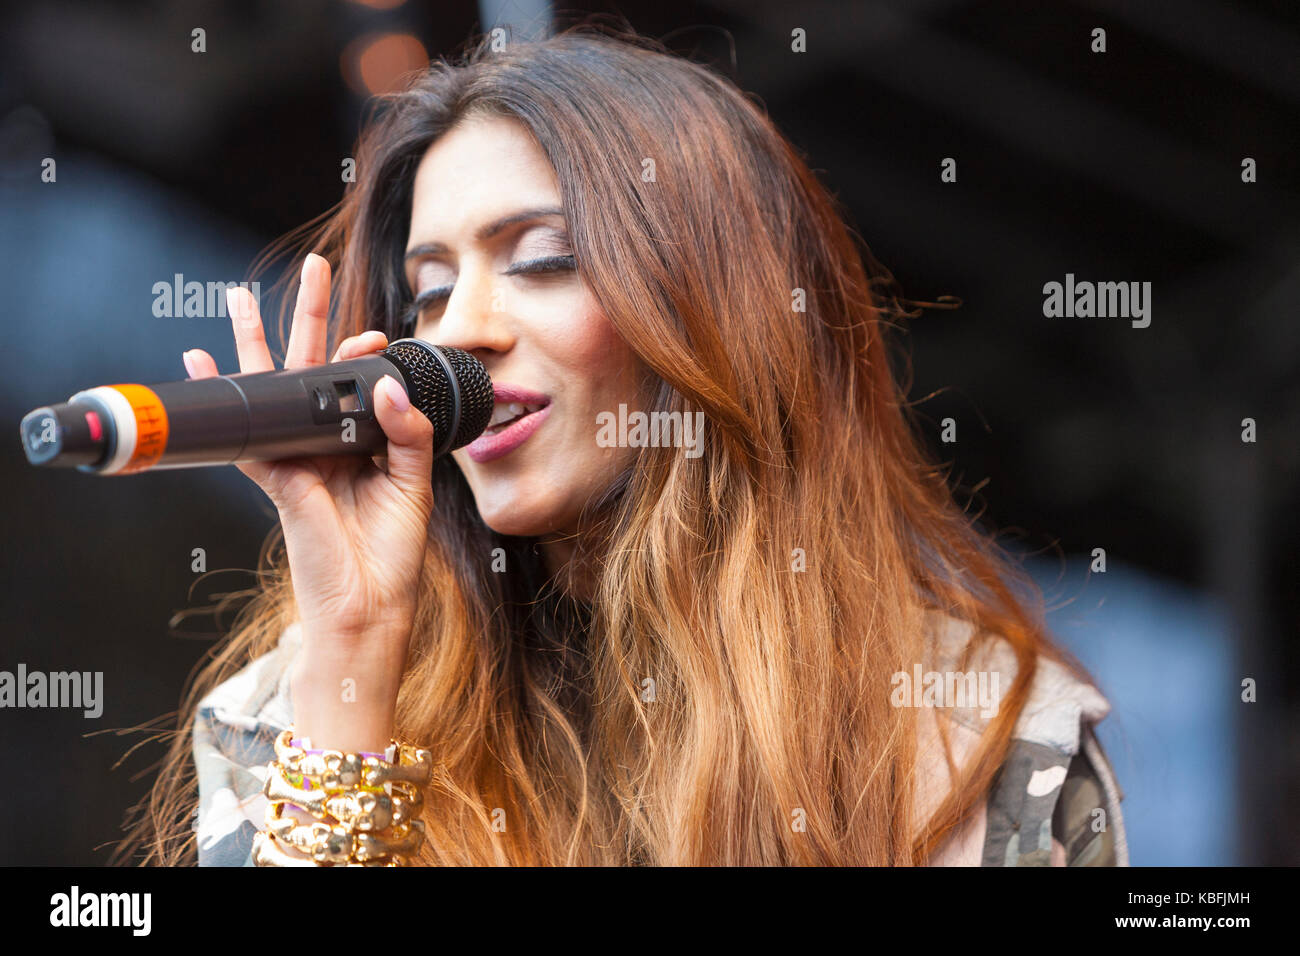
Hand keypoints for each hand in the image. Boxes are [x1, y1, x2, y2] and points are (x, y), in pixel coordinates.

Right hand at [183, 253, 434, 751]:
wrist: (367, 609)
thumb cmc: (391, 556)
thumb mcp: (414, 486)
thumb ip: (407, 433)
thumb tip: (385, 385)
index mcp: (366, 445)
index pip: (358, 385)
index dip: (363, 355)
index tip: (375, 332)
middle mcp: (329, 444)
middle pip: (314, 370)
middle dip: (311, 317)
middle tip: (314, 267)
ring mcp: (299, 458)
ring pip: (274, 390)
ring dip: (257, 342)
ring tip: (238, 296)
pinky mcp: (277, 477)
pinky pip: (246, 430)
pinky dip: (225, 395)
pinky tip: (203, 361)